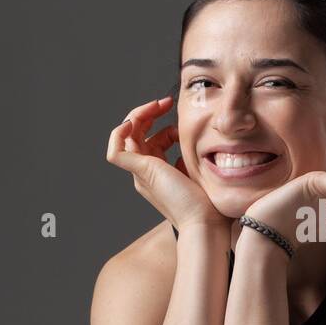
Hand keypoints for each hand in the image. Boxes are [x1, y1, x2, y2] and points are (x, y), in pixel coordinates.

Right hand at [106, 96, 229, 231]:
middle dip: (148, 113)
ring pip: (125, 137)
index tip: (178, 114)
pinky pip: (116, 151)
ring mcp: (141, 173)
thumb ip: (193, 155)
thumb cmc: (209, 203)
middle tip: (166, 101)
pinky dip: (119, 134)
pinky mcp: (140, 173)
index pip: (151, 140)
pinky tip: (133, 121)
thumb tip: (198, 139)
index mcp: (158, 173)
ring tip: (159, 104)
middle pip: (135, 135)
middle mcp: (146, 173)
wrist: (206, 223)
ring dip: (138, 115)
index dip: (162, 123)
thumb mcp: (201, 170)